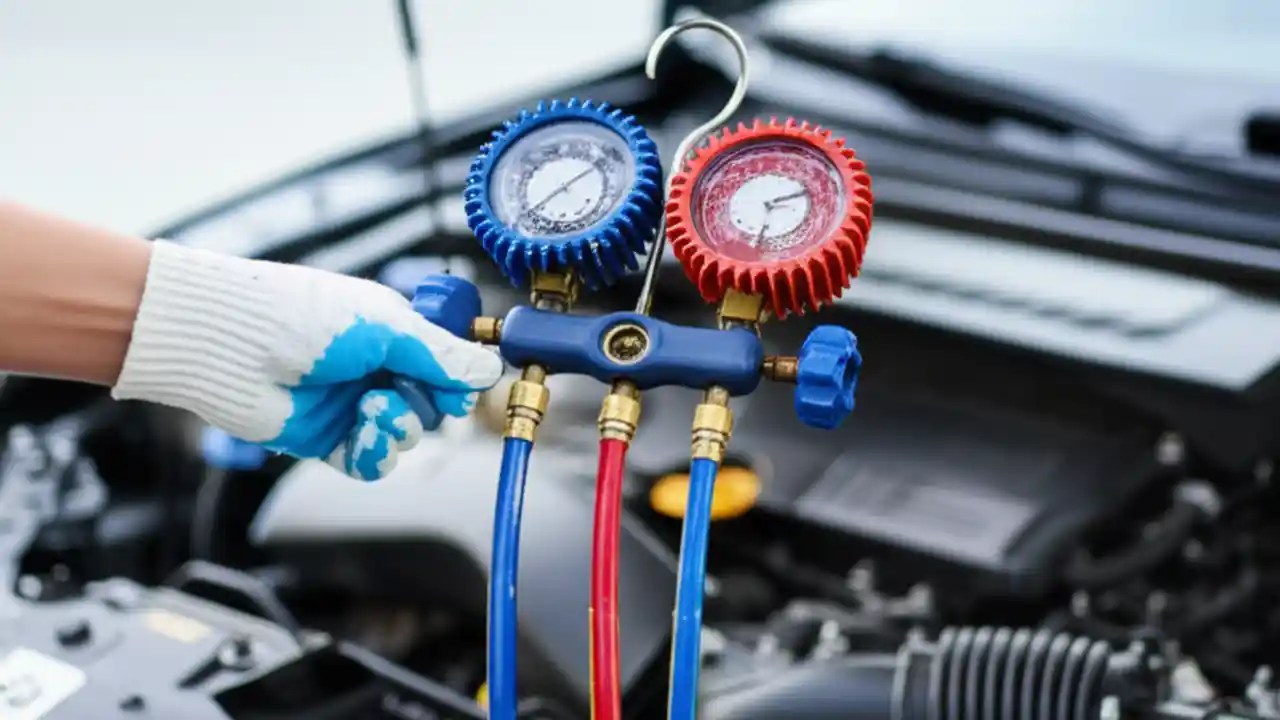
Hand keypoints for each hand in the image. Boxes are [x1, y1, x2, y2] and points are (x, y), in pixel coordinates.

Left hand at [112, 242, 502, 479]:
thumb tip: (490, 367)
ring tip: (370, 408)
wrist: (229, 347)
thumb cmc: (298, 315)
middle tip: (399, 391)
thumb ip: (440, 352)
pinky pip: (372, 461)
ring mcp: (351, 403)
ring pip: (405, 436)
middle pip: (431, 405)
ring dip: (397, 427)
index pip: (445, 363)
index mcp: (391, 329)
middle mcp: (374, 366)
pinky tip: (359, 434)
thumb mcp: (384, 325)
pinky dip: (373, 453)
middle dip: (423, 404)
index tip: (460, 390)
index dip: (457, 380)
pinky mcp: (327, 439)